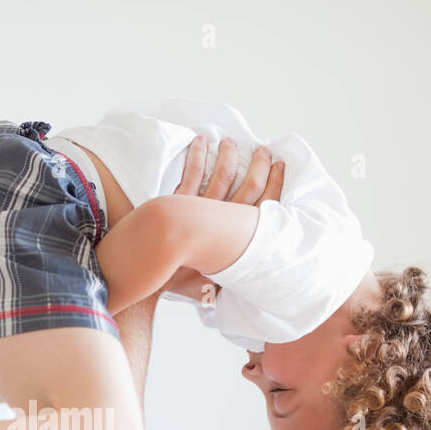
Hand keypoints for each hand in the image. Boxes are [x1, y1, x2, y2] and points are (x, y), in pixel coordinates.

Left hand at [160, 136, 285, 300]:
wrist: (151, 271)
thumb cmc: (180, 280)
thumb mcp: (210, 287)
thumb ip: (223, 284)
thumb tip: (232, 286)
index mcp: (237, 238)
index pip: (265, 207)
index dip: (274, 183)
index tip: (279, 165)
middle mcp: (223, 220)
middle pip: (249, 186)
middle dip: (258, 165)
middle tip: (262, 150)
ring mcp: (202, 207)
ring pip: (222, 175)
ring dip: (228, 156)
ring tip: (230, 142)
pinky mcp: (179, 200)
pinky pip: (192, 172)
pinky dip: (197, 156)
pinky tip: (200, 142)